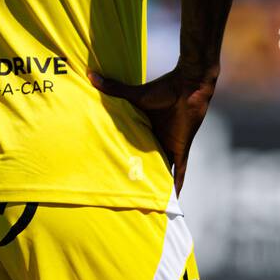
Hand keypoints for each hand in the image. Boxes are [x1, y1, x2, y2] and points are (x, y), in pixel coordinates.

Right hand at [88, 62, 216, 194]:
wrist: (188, 86)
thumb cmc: (164, 89)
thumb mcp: (135, 95)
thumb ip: (114, 89)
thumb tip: (91, 75)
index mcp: (146, 130)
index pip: (135, 150)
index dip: (126, 160)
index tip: (113, 172)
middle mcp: (157, 141)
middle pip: (147, 164)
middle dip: (139, 178)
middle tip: (125, 194)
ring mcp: (169, 147)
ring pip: (162, 171)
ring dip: (156, 185)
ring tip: (145, 204)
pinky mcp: (180, 149)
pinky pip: (179, 172)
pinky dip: (177, 185)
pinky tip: (174, 201)